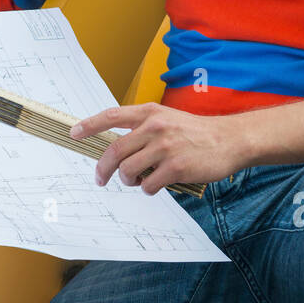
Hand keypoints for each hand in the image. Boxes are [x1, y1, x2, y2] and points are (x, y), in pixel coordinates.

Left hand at [69, 102, 247, 194]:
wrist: (229, 139)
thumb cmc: (195, 132)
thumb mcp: (167, 119)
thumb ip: (143, 128)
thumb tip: (115, 149)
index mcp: (150, 113)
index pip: (112, 116)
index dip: (90, 125)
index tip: (74, 133)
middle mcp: (155, 127)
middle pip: (114, 151)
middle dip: (102, 168)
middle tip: (100, 178)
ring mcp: (165, 147)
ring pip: (128, 171)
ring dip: (128, 181)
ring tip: (137, 180)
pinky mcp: (176, 167)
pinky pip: (148, 185)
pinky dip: (147, 189)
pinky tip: (157, 184)